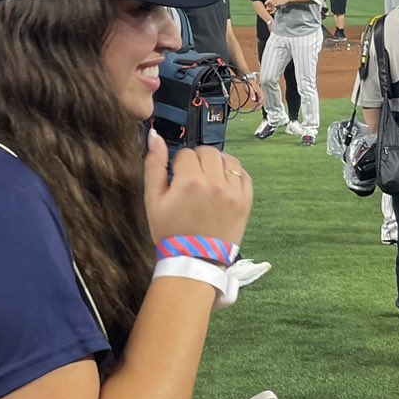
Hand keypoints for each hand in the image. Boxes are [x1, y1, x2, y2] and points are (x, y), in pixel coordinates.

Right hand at [143, 131, 252, 247]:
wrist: (193, 260)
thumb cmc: (171, 233)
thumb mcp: (153, 200)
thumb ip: (154, 165)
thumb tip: (155, 137)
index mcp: (190, 181)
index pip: (186, 153)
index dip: (179, 164)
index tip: (177, 177)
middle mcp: (214, 184)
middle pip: (208, 152)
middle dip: (198, 161)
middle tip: (192, 178)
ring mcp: (232, 193)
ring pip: (228, 160)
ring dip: (217, 165)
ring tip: (208, 180)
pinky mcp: (245, 202)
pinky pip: (244, 176)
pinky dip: (235, 175)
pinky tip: (224, 185)